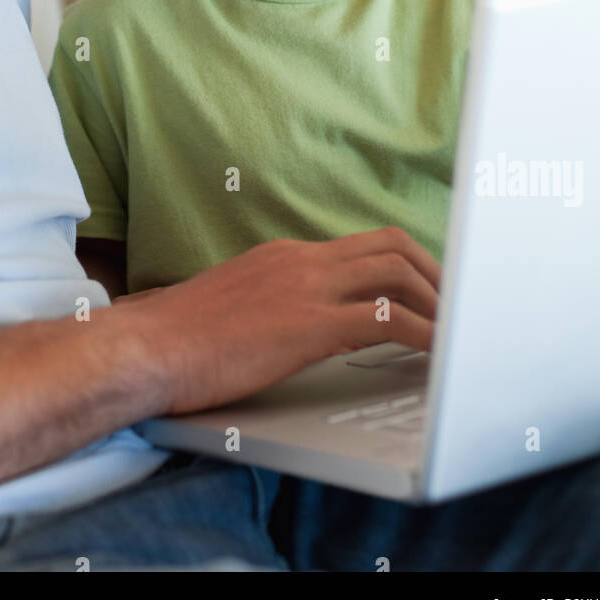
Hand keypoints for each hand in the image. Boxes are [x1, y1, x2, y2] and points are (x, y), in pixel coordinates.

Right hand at [104, 227, 440, 418]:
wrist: (143, 349)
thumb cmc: (178, 340)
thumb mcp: (238, 305)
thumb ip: (279, 304)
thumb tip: (310, 325)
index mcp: (285, 256)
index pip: (364, 244)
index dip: (408, 263)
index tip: (429, 288)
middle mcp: (301, 260)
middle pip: (392, 245)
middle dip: (435, 274)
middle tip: (456, 309)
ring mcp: (306, 288)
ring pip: (398, 274)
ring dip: (437, 303)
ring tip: (456, 334)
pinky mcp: (307, 324)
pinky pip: (386, 321)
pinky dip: (424, 335)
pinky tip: (437, 356)